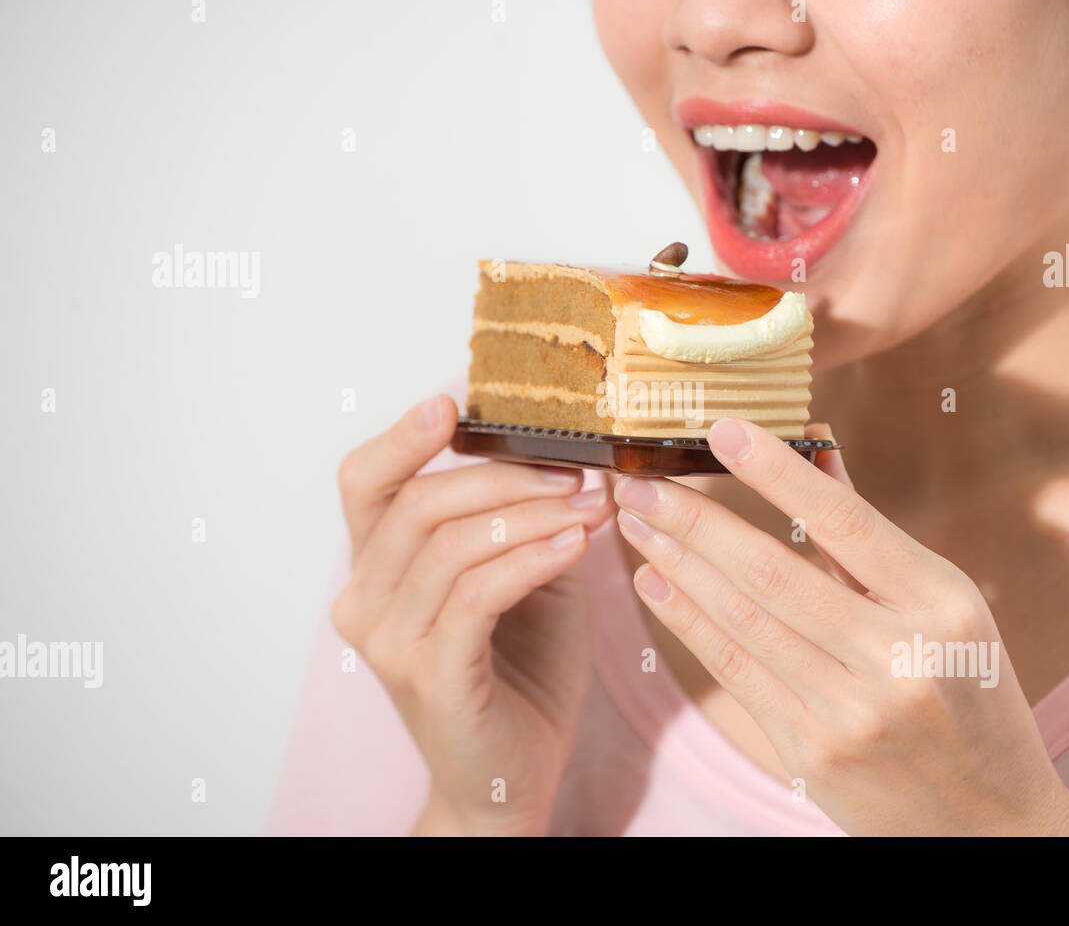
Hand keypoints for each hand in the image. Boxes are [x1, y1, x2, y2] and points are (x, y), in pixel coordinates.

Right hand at [332, 395, 614, 834]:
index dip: (401, 436)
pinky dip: (531, 558)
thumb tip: (571, 461)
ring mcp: (392, 642)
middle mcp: (366, 601)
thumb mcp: (525, 580)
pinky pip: (478, 594)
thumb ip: (527, 523)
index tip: (452, 403)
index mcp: (378, 569)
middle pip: (417, 502)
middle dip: (502, 477)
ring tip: (589, 507)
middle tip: (573, 472)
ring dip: (530, 514)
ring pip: (451, 544)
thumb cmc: (519, 675)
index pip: (365, 483)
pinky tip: (575, 545)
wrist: (508, 778)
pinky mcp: (432, 676)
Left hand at [613, 417, 1068, 835]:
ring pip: (742, 619)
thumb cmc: (968, 697)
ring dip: (678, 563)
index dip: (777, 472)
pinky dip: (688, 620)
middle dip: (695, 519)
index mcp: (941, 606)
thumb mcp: (944, 608)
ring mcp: (849, 712)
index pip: (845, 521)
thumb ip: (867, 533)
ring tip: (636, 521)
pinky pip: (733, 671)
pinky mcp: (809, 753)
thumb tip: (814, 444)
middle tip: (640, 480)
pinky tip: (655, 582)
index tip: (721, 428)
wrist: (985, 823)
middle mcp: (897, 658)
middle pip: (773, 571)